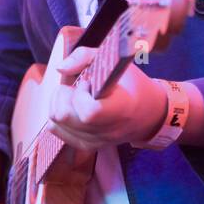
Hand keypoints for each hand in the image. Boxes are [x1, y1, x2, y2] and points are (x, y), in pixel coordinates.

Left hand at [48, 45, 167, 151]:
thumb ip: (84, 57)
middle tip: (80, 88)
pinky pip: (57, 131)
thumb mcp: (114, 61)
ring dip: (60, 104)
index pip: (89, 112)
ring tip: (77, 97)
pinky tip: (73, 108)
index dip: (81, 94)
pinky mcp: (86, 146)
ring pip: (56, 123)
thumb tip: (60, 69)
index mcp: (121, 109)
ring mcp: (96, 142)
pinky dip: (59, 117)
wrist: (148, 113)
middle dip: (65, 95)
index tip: (89, 83)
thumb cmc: (132, 84)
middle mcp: (108, 131)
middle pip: (63, 116)